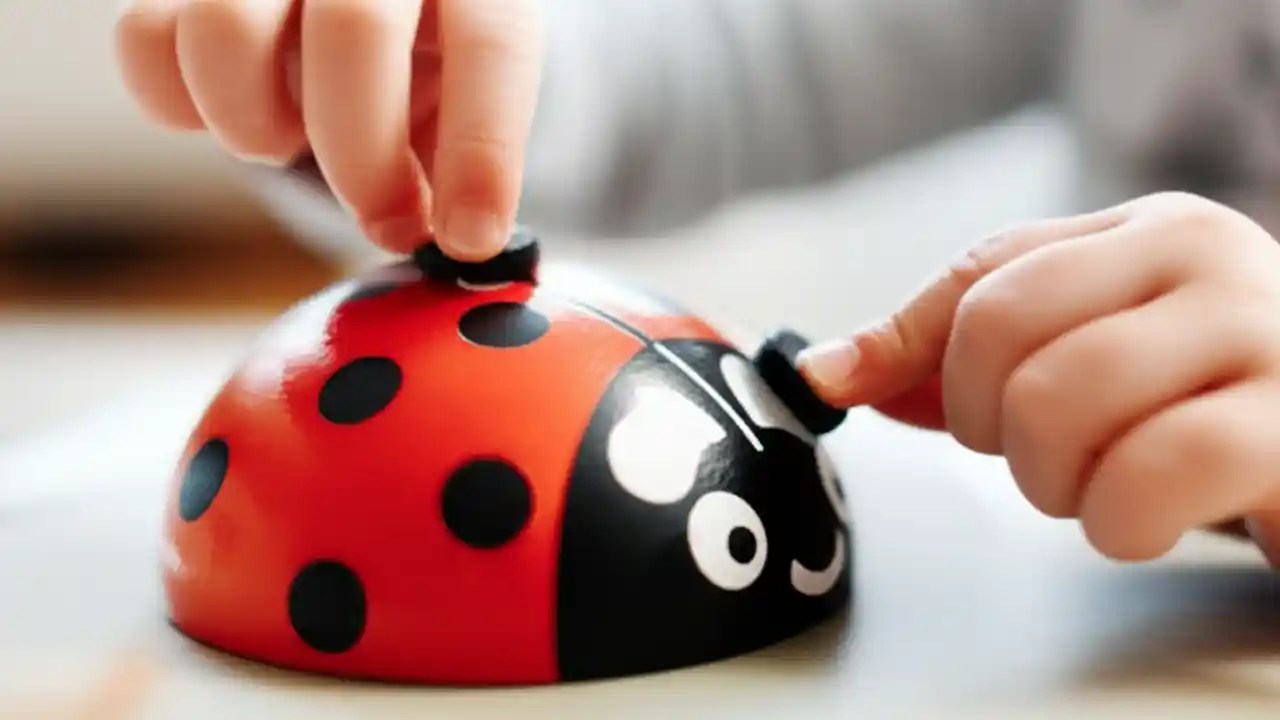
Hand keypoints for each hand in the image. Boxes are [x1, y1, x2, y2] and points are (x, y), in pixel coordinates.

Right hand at [115, 0, 543, 259]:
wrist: (366, 1)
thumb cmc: (424, 54)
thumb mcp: (467, 93)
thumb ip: (461, 160)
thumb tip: (458, 243)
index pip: (489, 44)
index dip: (481, 150)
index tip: (470, 238)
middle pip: (354, 30)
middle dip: (365, 157)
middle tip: (385, 218)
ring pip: (225, 28)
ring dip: (254, 123)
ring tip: (287, 142)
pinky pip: (146, 42)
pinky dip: (178, 107)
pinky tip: (236, 119)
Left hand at [798, 192, 1279, 564]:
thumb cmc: (1199, 417)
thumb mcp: (1084, 362)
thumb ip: (957, 359)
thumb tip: (828, 370)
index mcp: (1149, 231)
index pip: (982, 276)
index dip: (910, 352)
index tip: (862, 396)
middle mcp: (1210, 259)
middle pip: (999, 334)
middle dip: (992, 430)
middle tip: (1050, 459)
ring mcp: (1264, 336)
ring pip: (1056, 402)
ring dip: (1054, 482)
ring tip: (1108, 487)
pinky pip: (1146, 476)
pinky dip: (1118, 522)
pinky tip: (1151, 518)